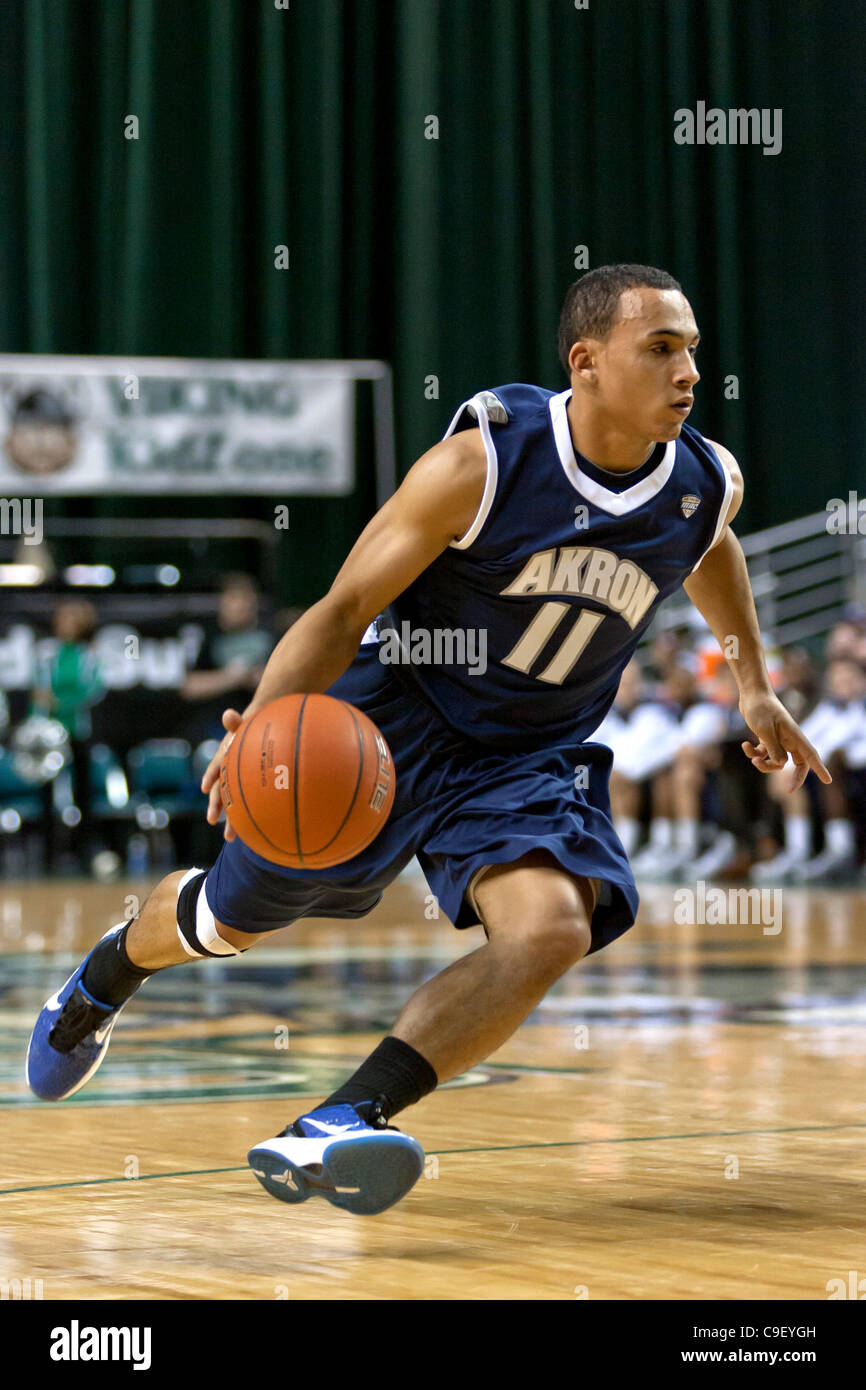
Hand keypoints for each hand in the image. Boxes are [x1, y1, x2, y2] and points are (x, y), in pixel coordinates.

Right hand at [201, 708, 244, 836]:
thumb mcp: (245, 724)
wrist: (267, 733)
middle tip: (212, 821)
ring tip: (230, 839)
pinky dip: (250, 819)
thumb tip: (227, 714)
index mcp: (226, 758)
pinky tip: (254, 836)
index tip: (206, 789)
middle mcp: (229, 773)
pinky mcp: (251, 792)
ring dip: (231, 821)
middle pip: (222, 791)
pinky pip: (250, 807)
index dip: (211, 776)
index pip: (216, 768)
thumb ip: (236, 722)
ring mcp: (240, 783)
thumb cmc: (254, 729)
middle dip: (217, 807)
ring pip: (234, 804)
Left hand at [738, 690, 830, 790]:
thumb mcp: (765, 730)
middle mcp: (789, 739)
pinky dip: (754, 753)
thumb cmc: (760, 708)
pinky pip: (763, 754)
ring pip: (777, 762)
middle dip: (793, 777)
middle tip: (788, 791)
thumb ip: (774, 749)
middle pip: (798, 763)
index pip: (811, 755)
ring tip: (753, 758)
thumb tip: (782, 765)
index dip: (819, 768)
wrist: (751, 694)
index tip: (828, 781)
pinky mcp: (767, 738)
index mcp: (794, 735)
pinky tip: (746, 744)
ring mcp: (778, 739)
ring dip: (764, 765)